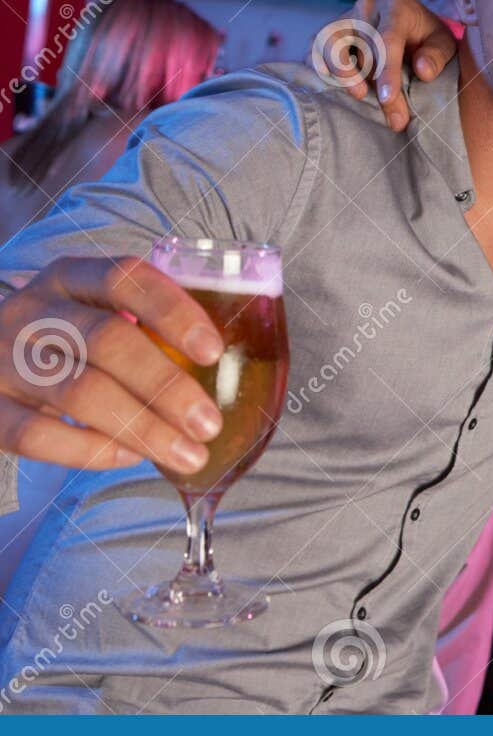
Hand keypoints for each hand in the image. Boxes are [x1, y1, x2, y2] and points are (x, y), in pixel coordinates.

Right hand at [0, 258, 224, 474]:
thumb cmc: (65, 340)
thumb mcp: (95, 313)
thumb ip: (146, 328)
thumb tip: (226, 373)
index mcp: (70, 277)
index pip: (125, 278)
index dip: (172, 312)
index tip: (212, 351)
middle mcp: (32, 311)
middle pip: (107, 341)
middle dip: (167, 386)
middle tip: (208, 423)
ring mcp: (1, 358)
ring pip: (79, 392)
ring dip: (142, 429)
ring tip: (187, 454)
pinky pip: (36, 434)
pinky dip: (89, 451)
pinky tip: (128, 457)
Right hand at [318, 0, 459, 131]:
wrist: (412, 31)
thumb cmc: (428, 41)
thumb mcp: (444, 45)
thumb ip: (437, 57)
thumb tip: (423, 71)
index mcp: (396, 5)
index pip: (387, 39)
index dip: (387, 71)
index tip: (388, 98)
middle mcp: (366, 7)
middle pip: (364, 49)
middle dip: (378, 87)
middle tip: (395, 118)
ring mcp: (343, 18)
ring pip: (330, 43)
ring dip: (343, 73)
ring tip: (361, 95)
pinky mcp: (327, 32)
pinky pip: (314, 48)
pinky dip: (319, 66)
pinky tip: (334, 85)